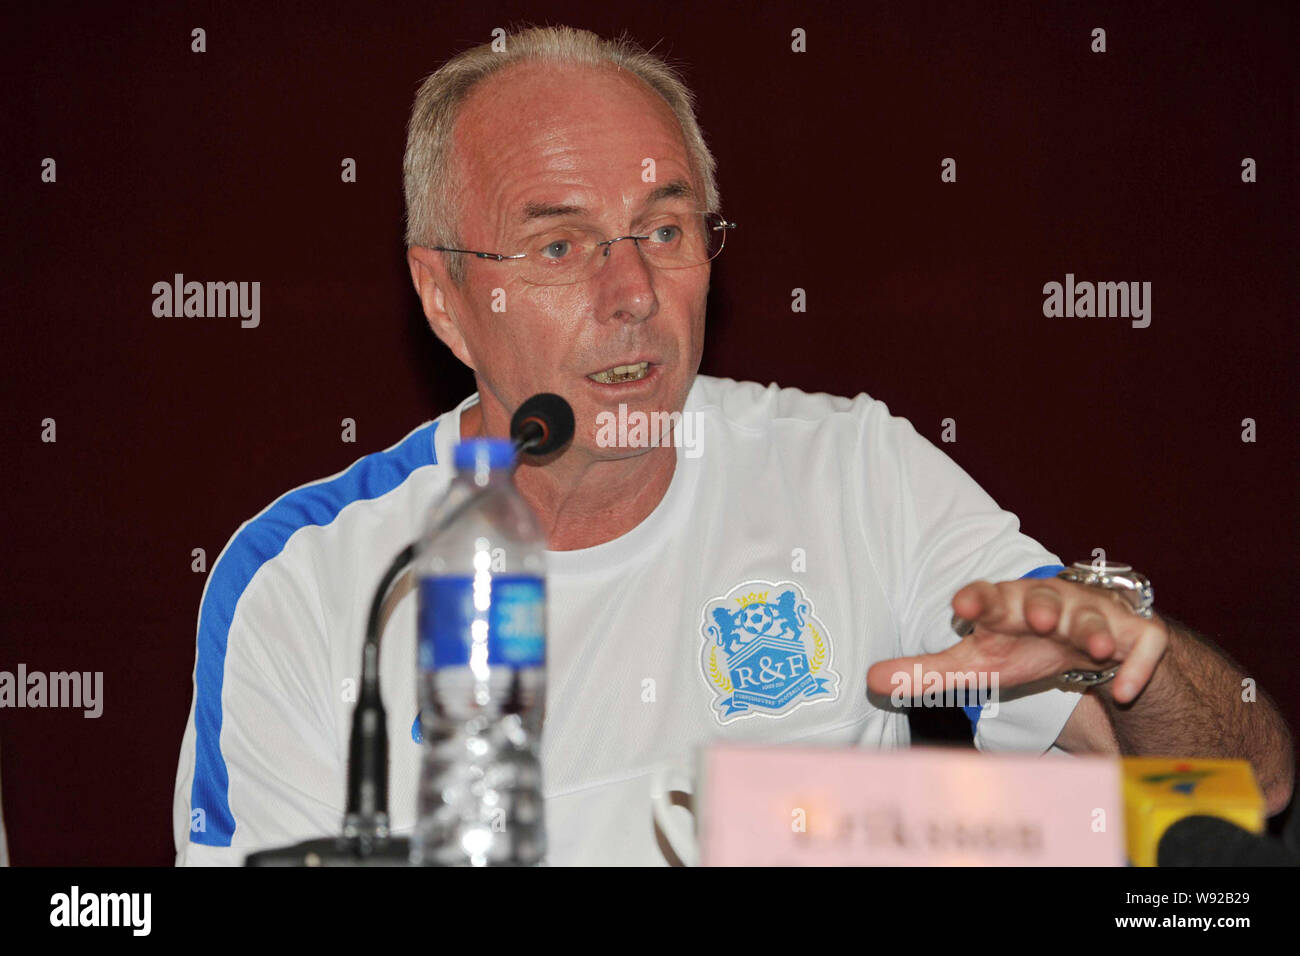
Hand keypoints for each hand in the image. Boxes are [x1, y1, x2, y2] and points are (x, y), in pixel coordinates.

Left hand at [866, 578, 1170, 703]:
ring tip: (1090, 647)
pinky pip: (1142, 643)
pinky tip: (1122, 691)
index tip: (962, 606)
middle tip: (1038, 619)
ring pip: (1095, 616)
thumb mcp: (975, 662)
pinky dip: (1136, 665)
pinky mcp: (1133, 635)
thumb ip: (924, 672)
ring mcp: (1093, 616)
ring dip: (1093, 629)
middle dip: (1042, 607)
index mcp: (1005, 606)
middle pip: (1043, 599)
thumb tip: (868, 680)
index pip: (986, 596)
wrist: (1085, 642)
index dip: (976, 599)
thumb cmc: (1019, 645)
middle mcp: (1049, 603)